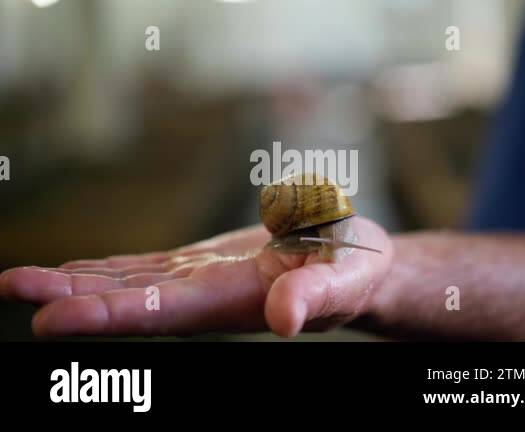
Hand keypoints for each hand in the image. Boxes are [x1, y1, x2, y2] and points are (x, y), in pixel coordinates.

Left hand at [0, 217, 392, 336]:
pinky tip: (79, 269)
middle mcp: (209, 297)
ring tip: (23, 280)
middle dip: (74, 298)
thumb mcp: (346, 275)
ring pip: (132, 283)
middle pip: (133, 301)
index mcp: (238, 300)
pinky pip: (148, 267)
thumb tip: (286, 318)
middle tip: (15, 288)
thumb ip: (316, 295)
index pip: (164, 312)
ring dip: (78, 282)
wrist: (354, 261)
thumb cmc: (355, 267)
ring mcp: (201, 280)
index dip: (109, 315)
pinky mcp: (202, 265)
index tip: (52, 318)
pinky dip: (109, 268)